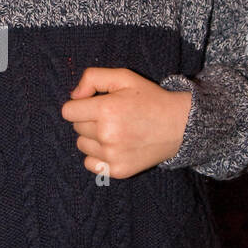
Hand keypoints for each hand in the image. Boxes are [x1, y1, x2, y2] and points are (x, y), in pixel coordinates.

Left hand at [60, 66, 191, 178]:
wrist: (179, 126)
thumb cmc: (149, 99)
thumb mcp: (123, 77)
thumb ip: (92, 78)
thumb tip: (73, 96)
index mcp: (106, 109)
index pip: (68, 111)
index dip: (79, 105)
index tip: (94, 104)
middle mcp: (107, 134)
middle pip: (76, 127)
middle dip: (89, 120)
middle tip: (112, 116)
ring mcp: (112, 155)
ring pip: (82, 145)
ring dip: (92, 138)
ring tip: (115, 131)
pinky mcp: (118, 170)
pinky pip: (90, 164)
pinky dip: (98, 157)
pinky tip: (115, 147)